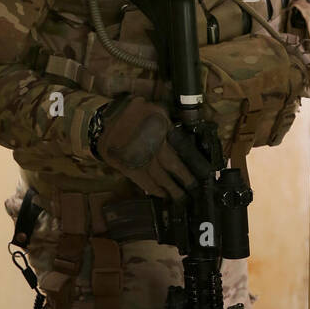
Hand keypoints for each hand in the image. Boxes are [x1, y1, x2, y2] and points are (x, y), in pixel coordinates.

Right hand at [91, 95, 213, 199]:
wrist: (104, 123)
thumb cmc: (130, 112)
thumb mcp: (154, 109)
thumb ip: (167, 121)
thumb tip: (179, 132)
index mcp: (163, 135)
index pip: (183, 152)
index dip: (194, 163)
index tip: (205, 173)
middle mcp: (155, 151)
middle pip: (175, 169)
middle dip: (187, 181)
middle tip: (196, 191)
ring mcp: (143, 163)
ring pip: (162, 180)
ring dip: (173, 190)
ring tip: (183, 199)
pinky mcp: (131, 171)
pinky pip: (146, 184)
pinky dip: (156, 191)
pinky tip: (163, 196)